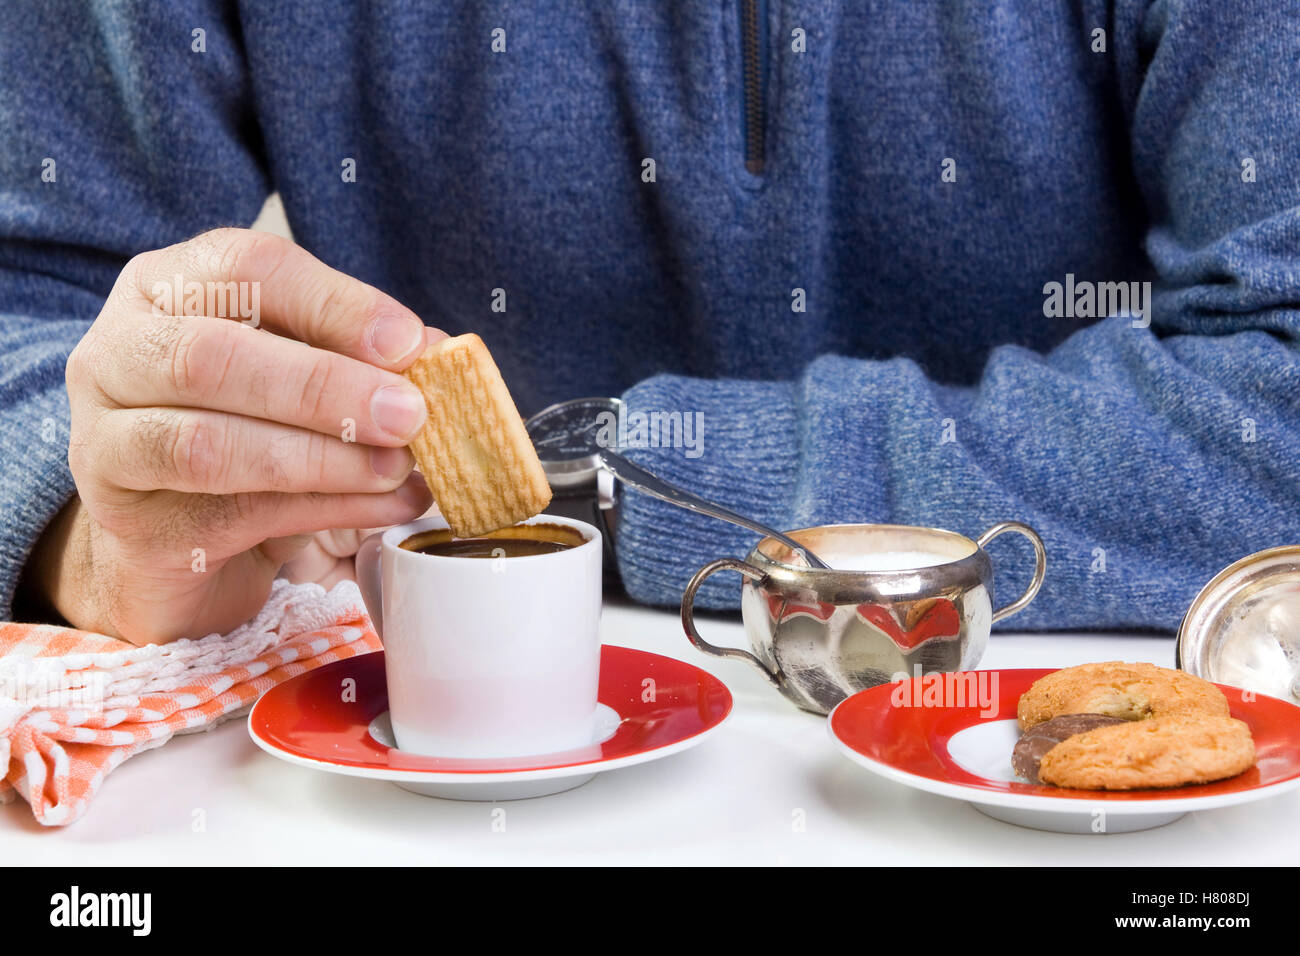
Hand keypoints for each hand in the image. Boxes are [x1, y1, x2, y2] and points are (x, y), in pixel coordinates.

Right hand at [34, 228, 440, 643]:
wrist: (175, 544)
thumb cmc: (247, 436)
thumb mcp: (303, 383)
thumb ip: (359, 359)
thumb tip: (439, 353)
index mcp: (166, 290)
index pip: (245, 269)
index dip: (333, 303)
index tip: (408, 341)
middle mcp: (117, 355)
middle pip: (212, 357)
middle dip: (325, 386)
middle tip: (409, 413)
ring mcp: (108, 443)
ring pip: (210, 444)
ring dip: (323, 457)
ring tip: (400, 468)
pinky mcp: (130, 527)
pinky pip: (231, 514)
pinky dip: (323, 510)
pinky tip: (385, 508)